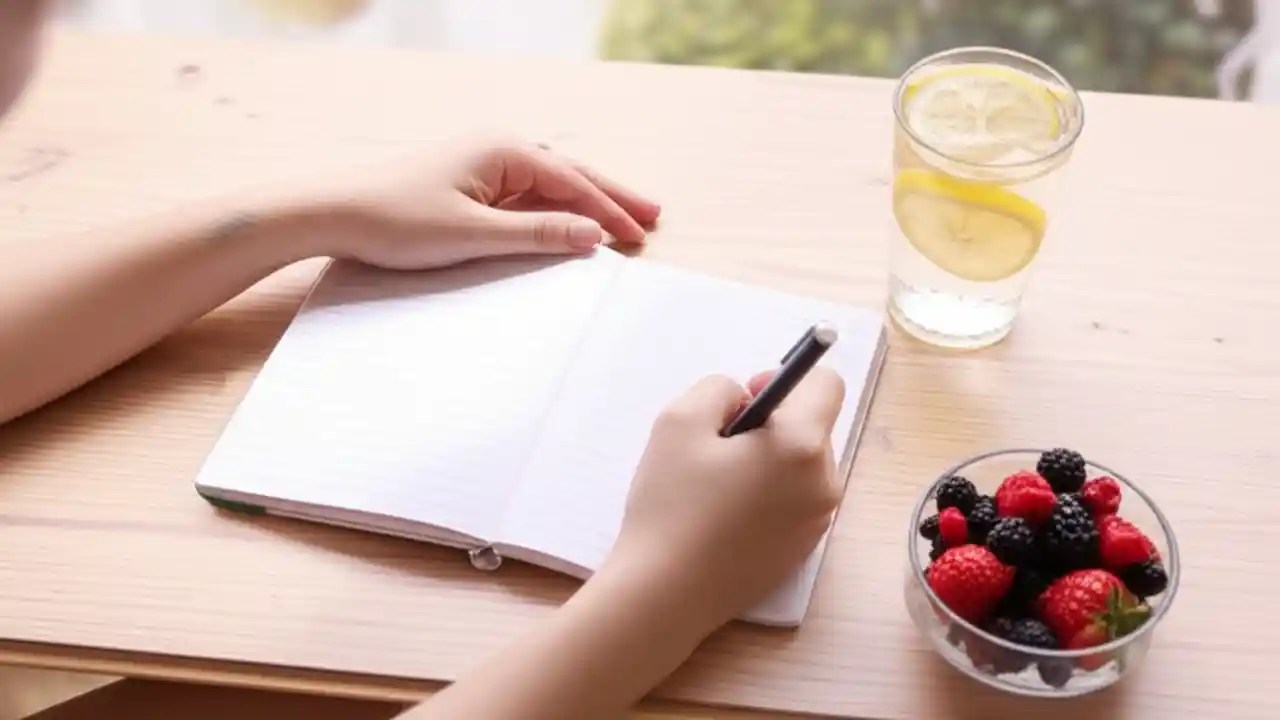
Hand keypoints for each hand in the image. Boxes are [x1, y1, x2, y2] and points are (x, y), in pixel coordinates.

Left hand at [325, 138, 659, 269]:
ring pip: (550, 182)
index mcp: (503, 151)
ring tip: (624, 215)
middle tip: (653, 215)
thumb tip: (592, 235)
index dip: (608, 212)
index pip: (571, 183)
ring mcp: (483, 164)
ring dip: (587, 200)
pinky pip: (526, 193)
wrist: (335, 212)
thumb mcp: (473, 235)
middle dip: (611, 196)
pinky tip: (571, 219)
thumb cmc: (397, 219)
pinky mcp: (469, 182)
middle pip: (570, 173)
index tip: (639, 237)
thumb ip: (537, 234)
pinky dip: (556, 207)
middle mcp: (498, 149)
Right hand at [605, 369, 846, 632]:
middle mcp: (824, 483)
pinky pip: (793, 502)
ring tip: (717, 488)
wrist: (666, 594)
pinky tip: (724, 519)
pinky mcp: (802, 551)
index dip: (784, 378)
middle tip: (718, 448)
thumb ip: (718, 388)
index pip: (827, 384)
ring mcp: (817, 522)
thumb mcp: (679, 421)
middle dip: (771, 425)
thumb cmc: (671, 504)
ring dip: (768, 461)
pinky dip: (767, 496)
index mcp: (802, 446)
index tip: (745, 400)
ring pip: (800, 466)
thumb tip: (746, 399)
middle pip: (811, 427)